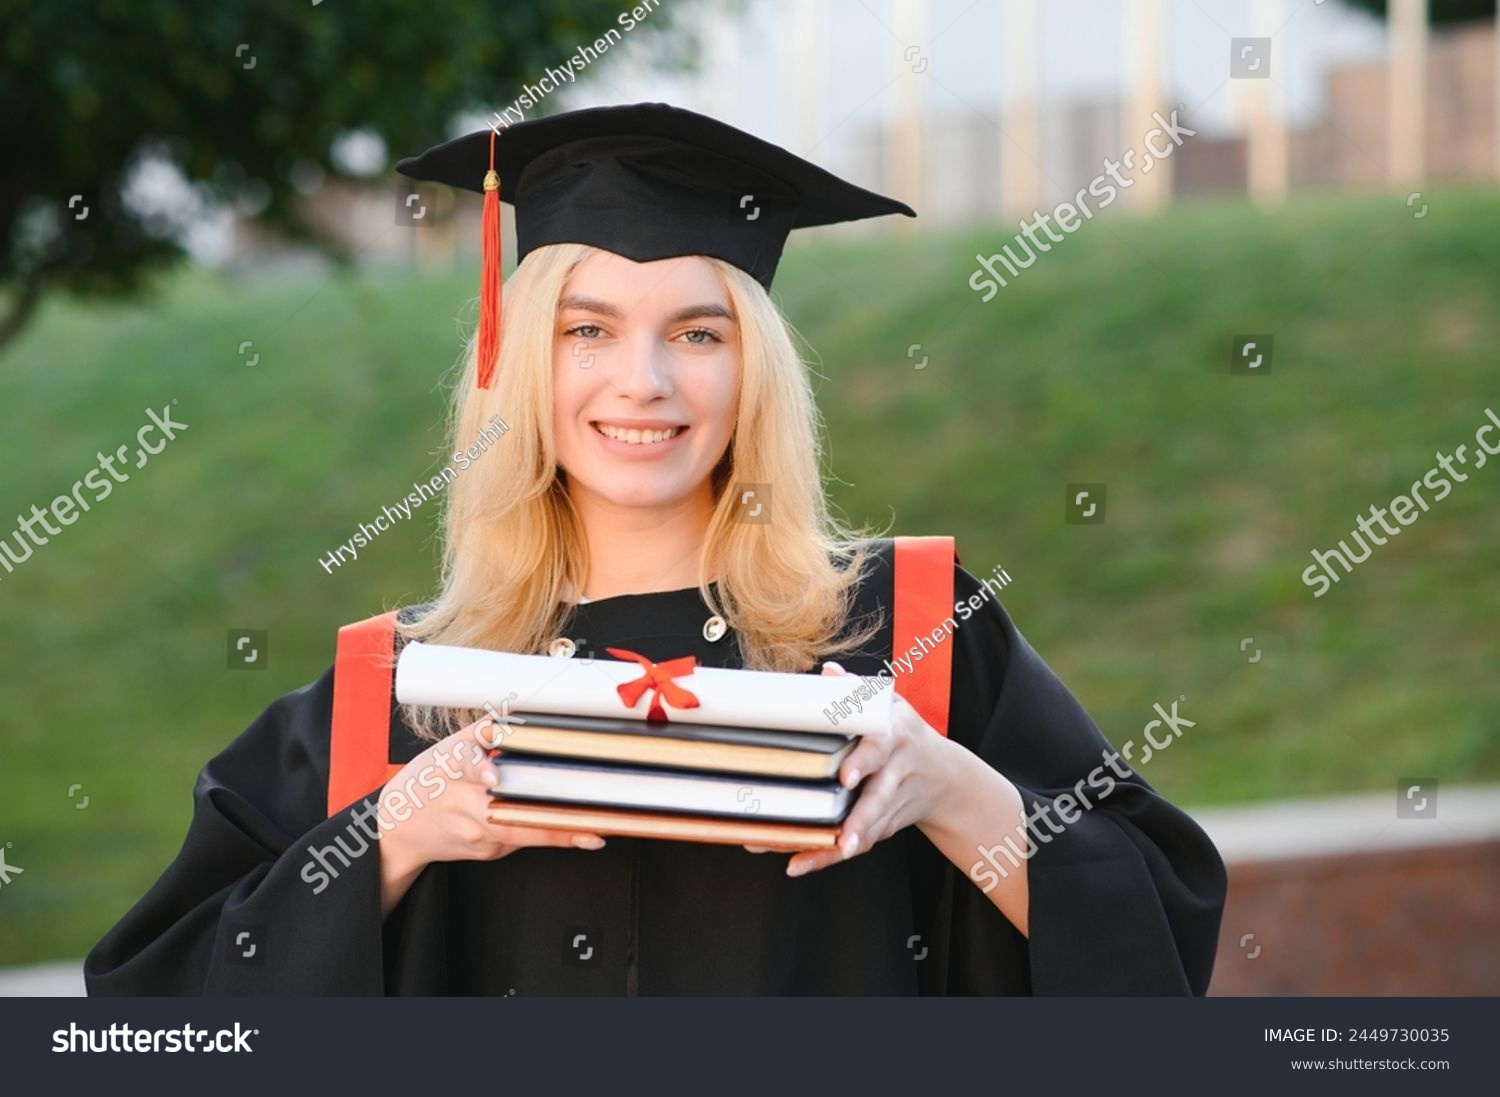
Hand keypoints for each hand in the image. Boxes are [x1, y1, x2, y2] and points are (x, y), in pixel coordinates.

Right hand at [377, 716, 603, 914]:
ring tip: (594, 833)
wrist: (396, 830)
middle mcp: (463, 804)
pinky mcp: (485, 851)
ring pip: (520, 835)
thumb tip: (523, 712)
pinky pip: (520, 841)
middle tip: (589, 823)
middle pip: (505, 814)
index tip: (494, 776)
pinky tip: (575, 834)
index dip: (480, 769)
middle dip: (548, 821)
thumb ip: (485, 732)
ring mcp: (475, 834)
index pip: (466, 764)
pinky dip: (547, 834)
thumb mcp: (448, 749)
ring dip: (560, 834)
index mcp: (452, 768)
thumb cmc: (427, 782)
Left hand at [746, 662, 961, 876]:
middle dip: (862, 816)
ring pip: (872, 824)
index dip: (862, 762)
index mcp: (892, 737)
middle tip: (844, 834)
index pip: (877, 749)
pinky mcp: (885, 825)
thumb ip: (856, 690)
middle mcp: (895, 771)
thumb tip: (828, 673)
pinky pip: (860, 842)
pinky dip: (828, 856)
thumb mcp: (889, 706)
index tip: (845, 776)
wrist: (946, 776)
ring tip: (835, 852)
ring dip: (852, 840)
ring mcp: (892, 802)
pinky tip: (799, 864)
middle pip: (879, 796)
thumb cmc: (904, 734)